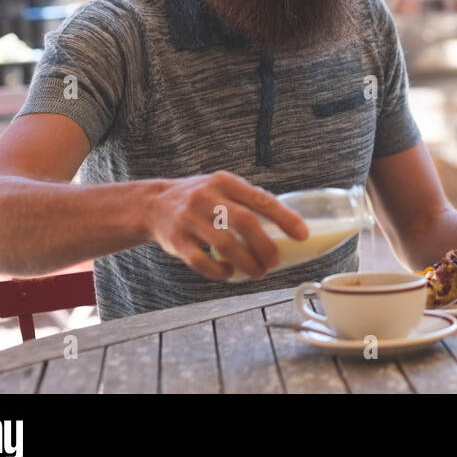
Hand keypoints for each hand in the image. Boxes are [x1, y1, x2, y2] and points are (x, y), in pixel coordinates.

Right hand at [148, 171, 309, 280]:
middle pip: (245, 222)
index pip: (261, 199)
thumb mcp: (223, 188)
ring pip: (225, 244)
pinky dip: (220, 271)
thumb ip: (249, 201)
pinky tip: (230, 274)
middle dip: (265, 246)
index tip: (302, 235)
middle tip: (275, 261)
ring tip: (258, 272)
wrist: (154, 204)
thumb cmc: (201, 199)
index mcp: (225, 182)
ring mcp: (189, 218)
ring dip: (247, 263)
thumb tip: (288, 225)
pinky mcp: (175, 240)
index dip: (285, 218)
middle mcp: (206, 197)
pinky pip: (201, 261)